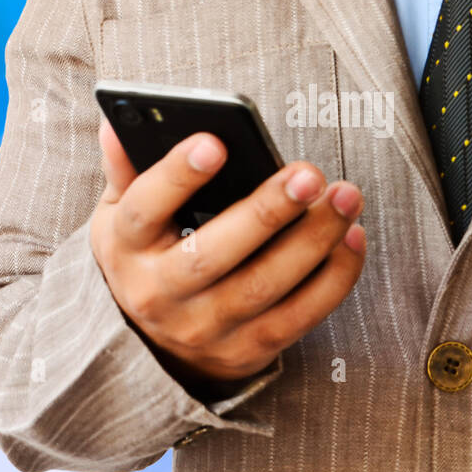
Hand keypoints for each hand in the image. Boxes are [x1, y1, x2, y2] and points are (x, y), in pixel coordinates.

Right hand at [89, 117, 365, 391]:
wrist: (153, 349)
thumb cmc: (148, 258)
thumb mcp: (122, 217)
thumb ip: (126, 170)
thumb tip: (117, 121)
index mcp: (126, 248)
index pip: (144, 210)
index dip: (177, 176)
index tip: (215, 142)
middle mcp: (160, 294)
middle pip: (212, 254)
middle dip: (265, 212)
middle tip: (308, 174)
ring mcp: (205, 329)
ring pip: (263, 286)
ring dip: (313, 240)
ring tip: (345, 197)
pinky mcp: (248, 350)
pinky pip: (299, 316)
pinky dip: (333, 278)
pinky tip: (353, 238)